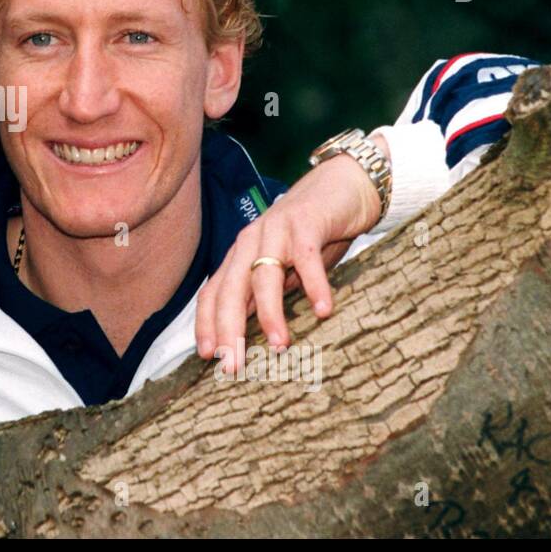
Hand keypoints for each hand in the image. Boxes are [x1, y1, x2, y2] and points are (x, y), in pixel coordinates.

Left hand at [195, 134, 386, 373]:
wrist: (342, 186)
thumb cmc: (312, 236)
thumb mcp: (285, 269)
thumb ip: (267, 294)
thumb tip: (253, 336)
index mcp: (240, 255)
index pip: (213, 293)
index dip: (207, 324)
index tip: (208, 356)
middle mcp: (250, 242)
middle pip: (231, 289)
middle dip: (229, 329)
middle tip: (233, 365)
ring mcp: (276, 230)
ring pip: (263, 275)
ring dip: (270, 313)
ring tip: (281, 346)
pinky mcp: (306, 222)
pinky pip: (305, 257)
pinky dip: (314, 284)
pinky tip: (323, 310)